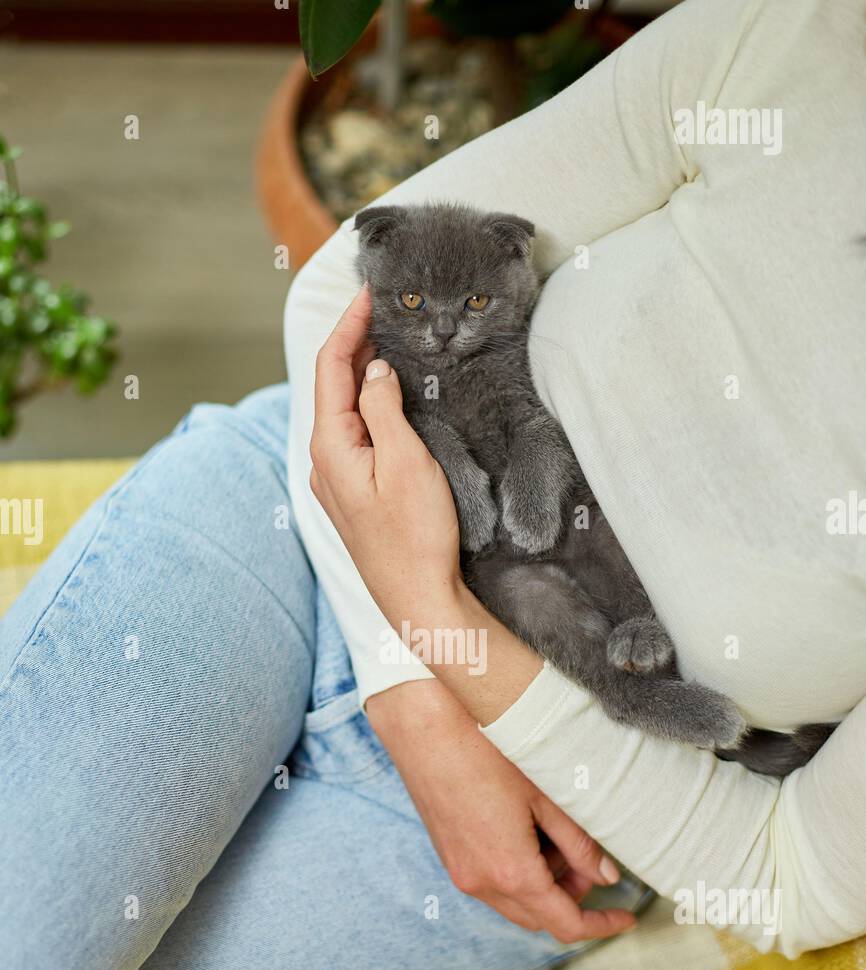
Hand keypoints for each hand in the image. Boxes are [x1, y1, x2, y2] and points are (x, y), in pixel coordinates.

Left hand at [310, 285, 464, 626]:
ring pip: (345, 408)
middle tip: (385, 307)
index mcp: (330, 445)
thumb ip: (384, 408)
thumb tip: (374, 369)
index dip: (350, 323)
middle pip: (334, 384)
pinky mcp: (354, 493)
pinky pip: (356, 433)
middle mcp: (324, 460)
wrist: (419, 598)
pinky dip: (371, 404)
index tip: (370, 292)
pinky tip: (392, 397)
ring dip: (364, 373)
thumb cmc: (416, 536)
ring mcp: (337, 479)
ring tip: (390, 340)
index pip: (332, 365)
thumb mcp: (407, 461)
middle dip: (356, 342)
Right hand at [368, 681, 636, 943]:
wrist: (423, 725)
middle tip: (593, 862)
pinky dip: (518, 872)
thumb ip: (579, 843)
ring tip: (558, 837)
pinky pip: (492, 882)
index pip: (565, 923)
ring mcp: (460, 871)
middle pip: (539, 917)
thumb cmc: (486, 749)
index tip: (626, 916)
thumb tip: (607, 876)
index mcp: (511, 872)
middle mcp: (481, 883)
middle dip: (572, 898)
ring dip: (544, 885)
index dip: (601, 925)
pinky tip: (527, 831)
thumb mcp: (546, 796)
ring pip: (514, 901)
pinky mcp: (449, 856)